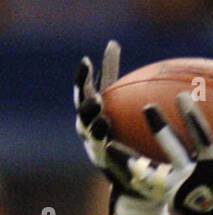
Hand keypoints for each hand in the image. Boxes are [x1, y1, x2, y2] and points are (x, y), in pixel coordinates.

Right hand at [74, 40, 134, 201]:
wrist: (130, 172)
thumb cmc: (121, 129)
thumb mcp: (119, 102)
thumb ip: (114, 76)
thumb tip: (112, 42)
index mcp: (90, 110)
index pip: (83, 90)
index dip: (83, 78)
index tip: (87, 62)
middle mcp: (88, 127)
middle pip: (82, 114)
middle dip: (85, 105)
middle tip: (96, 97)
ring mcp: (94, 146)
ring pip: (91, 135)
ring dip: (95, 126)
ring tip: (104, 119)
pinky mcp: (105, 165)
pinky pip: (108, 157)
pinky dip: (111, 150)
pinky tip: (120, 146)